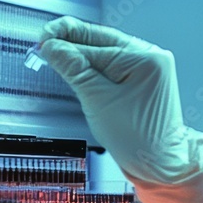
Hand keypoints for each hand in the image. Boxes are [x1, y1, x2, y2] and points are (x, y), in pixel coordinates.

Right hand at [39, 16, 185, 184]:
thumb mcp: (97, 101)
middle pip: (100, 40)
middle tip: (44, 47)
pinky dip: (95, 66)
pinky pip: (114, 63)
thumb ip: (74, 70)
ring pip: (106, 50)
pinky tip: (79, 68)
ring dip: (81, 54)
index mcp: (144, 58)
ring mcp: (150, 65)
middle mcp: (152, 56)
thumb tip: (53, 47)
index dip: (63, 40)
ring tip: (57, 58)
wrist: (160, 162)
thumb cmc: (138, 138)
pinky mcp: (145, 76)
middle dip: (70, 43)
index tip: (42, 42)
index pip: (93, 41)